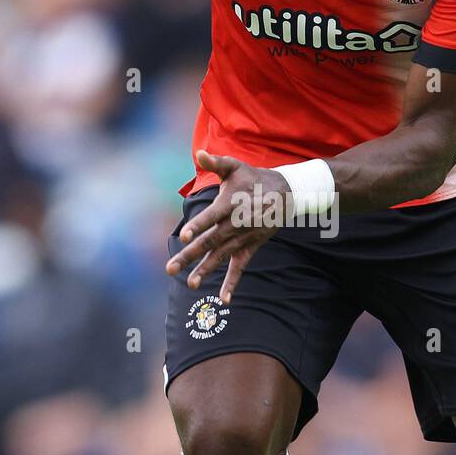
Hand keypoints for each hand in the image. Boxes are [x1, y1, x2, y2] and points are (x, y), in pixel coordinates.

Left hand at [165, 150, 290, 303]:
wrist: (285, 193)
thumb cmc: (253, 178)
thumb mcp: (235, 167)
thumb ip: (216, 162)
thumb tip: (200, 154)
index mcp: (229, 204)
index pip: (212, 216)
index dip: (198, 225)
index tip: (185, 235)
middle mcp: (235, 224)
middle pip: (210, 242)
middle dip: (189, 256)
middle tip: (170, 269)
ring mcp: (243, 238)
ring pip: (221, 257)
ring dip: (205, 271)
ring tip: (189, 284)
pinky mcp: (250, 247)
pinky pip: (240, 267)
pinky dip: (232, 283)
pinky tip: (224, 300)